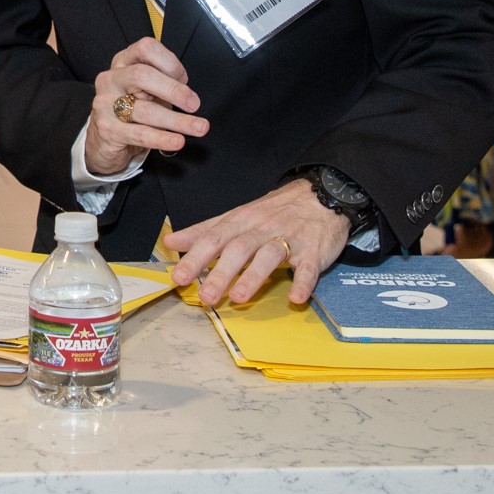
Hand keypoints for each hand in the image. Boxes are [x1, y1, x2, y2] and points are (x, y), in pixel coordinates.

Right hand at [84, 37, 206, 175]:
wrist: (105, 139)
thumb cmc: (131, 107)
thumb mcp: (147, 88)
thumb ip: (164, 81)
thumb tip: (189, 94)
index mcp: (123, 62)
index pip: (146, 49)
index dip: (169, 62)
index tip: (184, 79)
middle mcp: (111, 79)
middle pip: (142, 75)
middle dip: (173, 90)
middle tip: (194, 104)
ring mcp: (105, 104)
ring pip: (145, 110)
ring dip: (176, 120)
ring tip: (198, 127)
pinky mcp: (107, 129)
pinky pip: (140, 134)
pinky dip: (162, 138)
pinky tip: (177, 141)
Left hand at [164, 179, 349, 306]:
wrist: (321, 195)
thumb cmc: (274, 210)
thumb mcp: (236, 216)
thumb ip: (204, 230)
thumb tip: (171, 241)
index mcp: (240, 221)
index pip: (213, 238)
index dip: (195, 257)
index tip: (178, 277)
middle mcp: (261, 229)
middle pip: (238, 249)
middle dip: (220, 272)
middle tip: (206, 296)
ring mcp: (288, 239)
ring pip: (268, 256)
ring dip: (253, 277)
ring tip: (238, 297)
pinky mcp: (313, 251)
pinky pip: (308, 267)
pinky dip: (303, 282)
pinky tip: (296, 298)